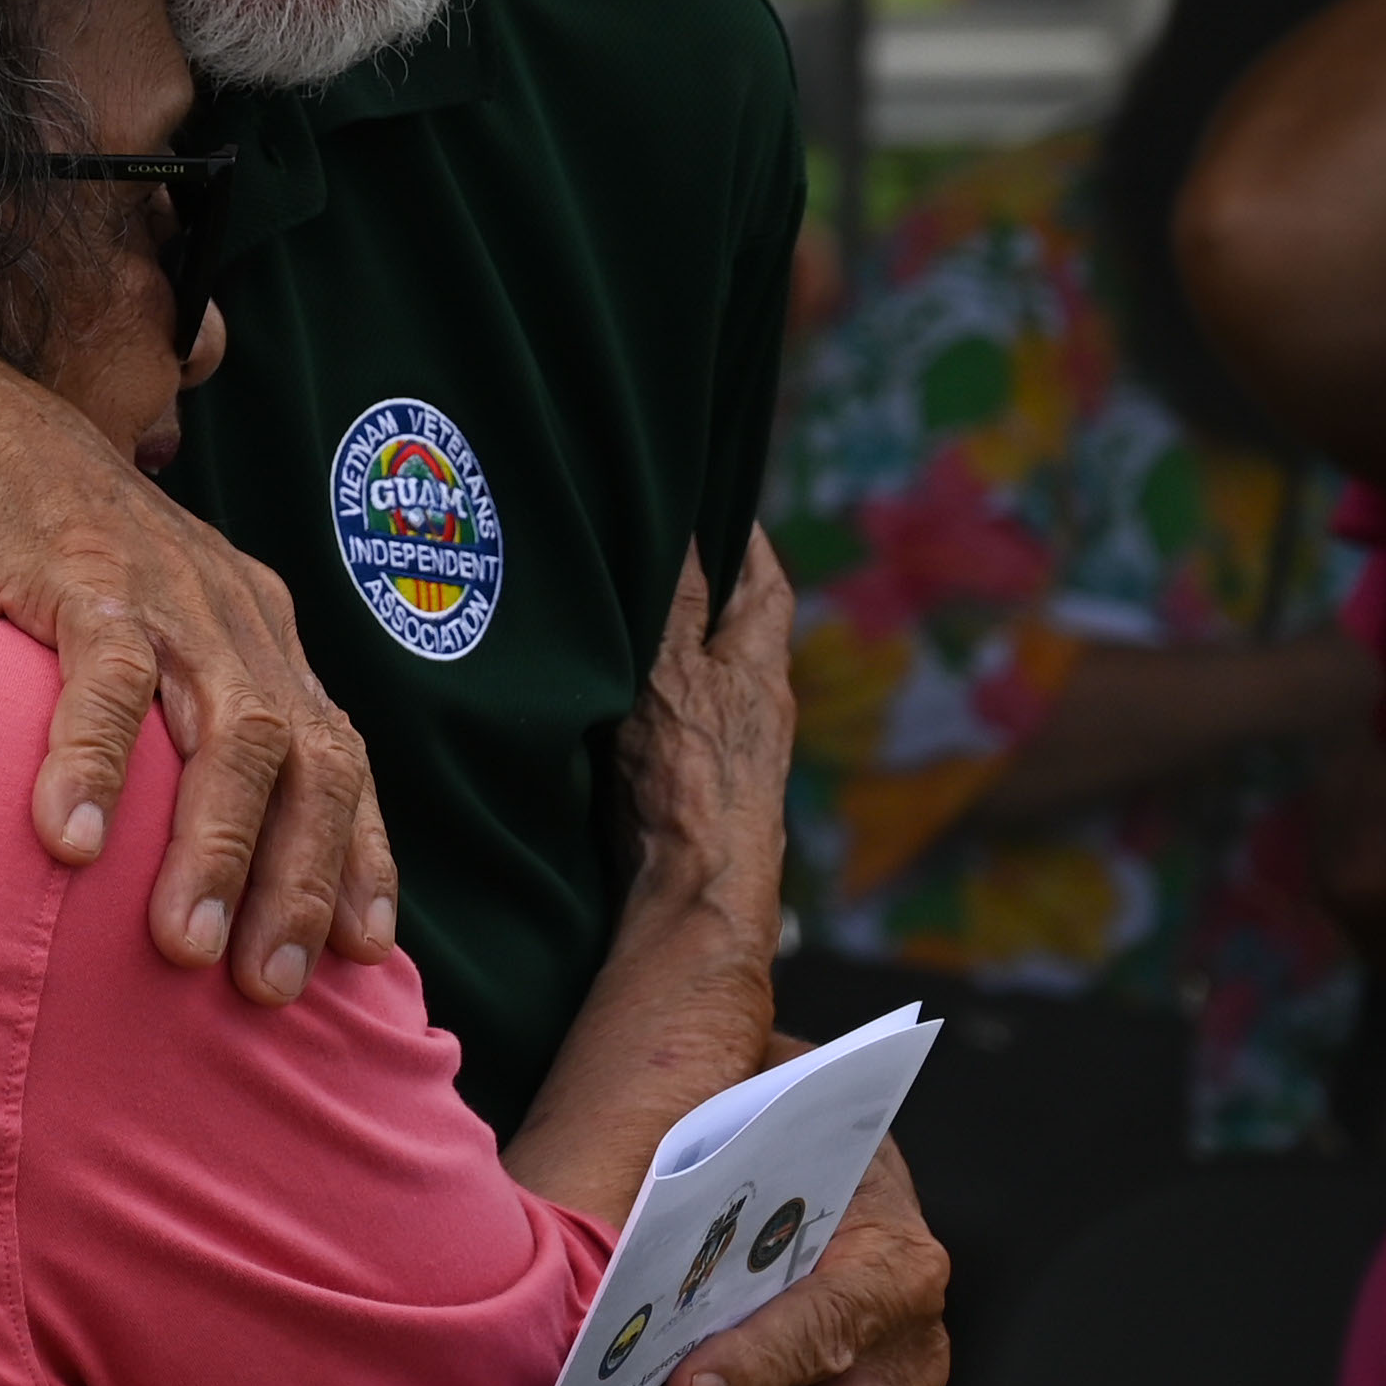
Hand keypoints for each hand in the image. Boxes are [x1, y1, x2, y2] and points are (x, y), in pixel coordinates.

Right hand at [0, 330, 394, 1004]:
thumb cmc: (32, 542)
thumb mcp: (134, 622)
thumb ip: (176, 705)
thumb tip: (187, 833)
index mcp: (252, 625)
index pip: (338, 750)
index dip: (359, 852)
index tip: (365, 952)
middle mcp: (229, 610)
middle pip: (306, 757)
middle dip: (301, 879)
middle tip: (275, 987)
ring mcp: (162, 592)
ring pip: (231, 729)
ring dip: (217, 846)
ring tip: (185, 947)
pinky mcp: (79, 577)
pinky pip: (105, 681)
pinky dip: (93, 763)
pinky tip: (71, 845)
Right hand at [613, 536, 794, 874]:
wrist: (694, 886)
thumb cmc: (689, 774)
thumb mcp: (675, 670)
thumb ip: (679, 605)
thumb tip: (687, 533)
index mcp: (761, 663)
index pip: (765, 583)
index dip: (747, 541)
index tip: (721, 499)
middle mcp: (757, 704)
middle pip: (741, 628)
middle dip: (712, 589)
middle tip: (670, 548)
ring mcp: (732, 749)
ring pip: (711, 676)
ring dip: (681, 645)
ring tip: (633, 610)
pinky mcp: (700, 787)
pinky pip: (685, 718)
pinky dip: (660, 694)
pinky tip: (620, 692)